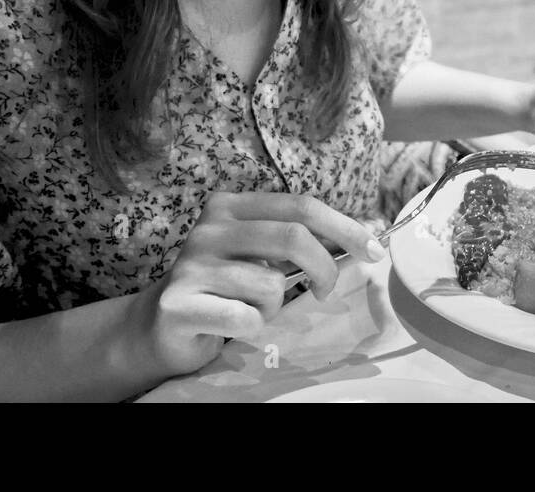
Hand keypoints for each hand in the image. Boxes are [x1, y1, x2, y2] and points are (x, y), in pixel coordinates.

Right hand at [130, 192, 385, 377]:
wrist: (160, 326)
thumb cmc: (223, 288)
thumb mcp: (259, 255)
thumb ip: (299, 242)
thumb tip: (365, 238)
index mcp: (231, 207)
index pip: (300, 206)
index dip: (343, 227)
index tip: (373, 249)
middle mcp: (209, 228)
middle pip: (292, 237)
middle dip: (324, 268)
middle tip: (325, 290)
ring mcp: (191, 265)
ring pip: (270, 286)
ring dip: (274, 307)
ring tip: (251, 309)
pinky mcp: (180, 304)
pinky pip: (246, 318)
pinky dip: (252, 328)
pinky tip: (233, 326)